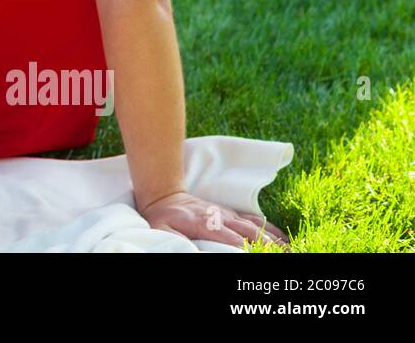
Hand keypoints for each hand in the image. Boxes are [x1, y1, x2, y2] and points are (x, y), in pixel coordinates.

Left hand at [139, 191, 289, 248]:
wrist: (166, 196)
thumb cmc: (164, 218)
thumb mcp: (163, 231)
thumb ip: (178, 243)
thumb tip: (195, 253)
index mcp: (206, 224)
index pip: (230, 239)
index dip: (245, 249)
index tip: (257, 257)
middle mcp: (222, 218)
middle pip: (249, 233)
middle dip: (268, 246)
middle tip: (285, 257)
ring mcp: (229, 215)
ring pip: (256, 227)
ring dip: (274, 239)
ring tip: (291, 251)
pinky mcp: (232, 214)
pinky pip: (256, 220)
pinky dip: (272, 230)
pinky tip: (285, 240)